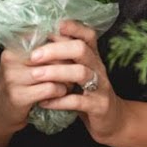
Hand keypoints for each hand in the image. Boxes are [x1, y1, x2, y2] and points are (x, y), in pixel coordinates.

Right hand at [0, 39, 72, 135]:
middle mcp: (10, 59)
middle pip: (51, 54)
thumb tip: (73, 40)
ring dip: (66, 78)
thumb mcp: (26, 63)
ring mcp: (12, 77)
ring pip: (52, 71)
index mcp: (14, 46)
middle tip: (76, 70)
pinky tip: (60, 94)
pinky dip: (60, 91)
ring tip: (70, 83)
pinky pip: (50, 88)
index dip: (64, 45)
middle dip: (68, 62)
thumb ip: (44, 51)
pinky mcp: (18, 96)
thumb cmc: (19, 84)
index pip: (46, 37)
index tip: (73, 53)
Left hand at [30, 20, 126, 142]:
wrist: (112, 120)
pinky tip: (44, 102)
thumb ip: (65, 59)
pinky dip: (59, 101)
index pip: (87, 35)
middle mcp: (99, 68)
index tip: (51, 26)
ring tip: (36, 75)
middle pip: (81, 49)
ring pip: (81, 73)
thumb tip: (37, 44)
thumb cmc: (88, 93)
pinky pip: (78, 101)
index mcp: (93, 57)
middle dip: (56, 50)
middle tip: (34, 56)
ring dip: (56, 72)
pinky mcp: (99, 106)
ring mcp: (101, 87)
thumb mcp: (79, 72)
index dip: (71, 27)